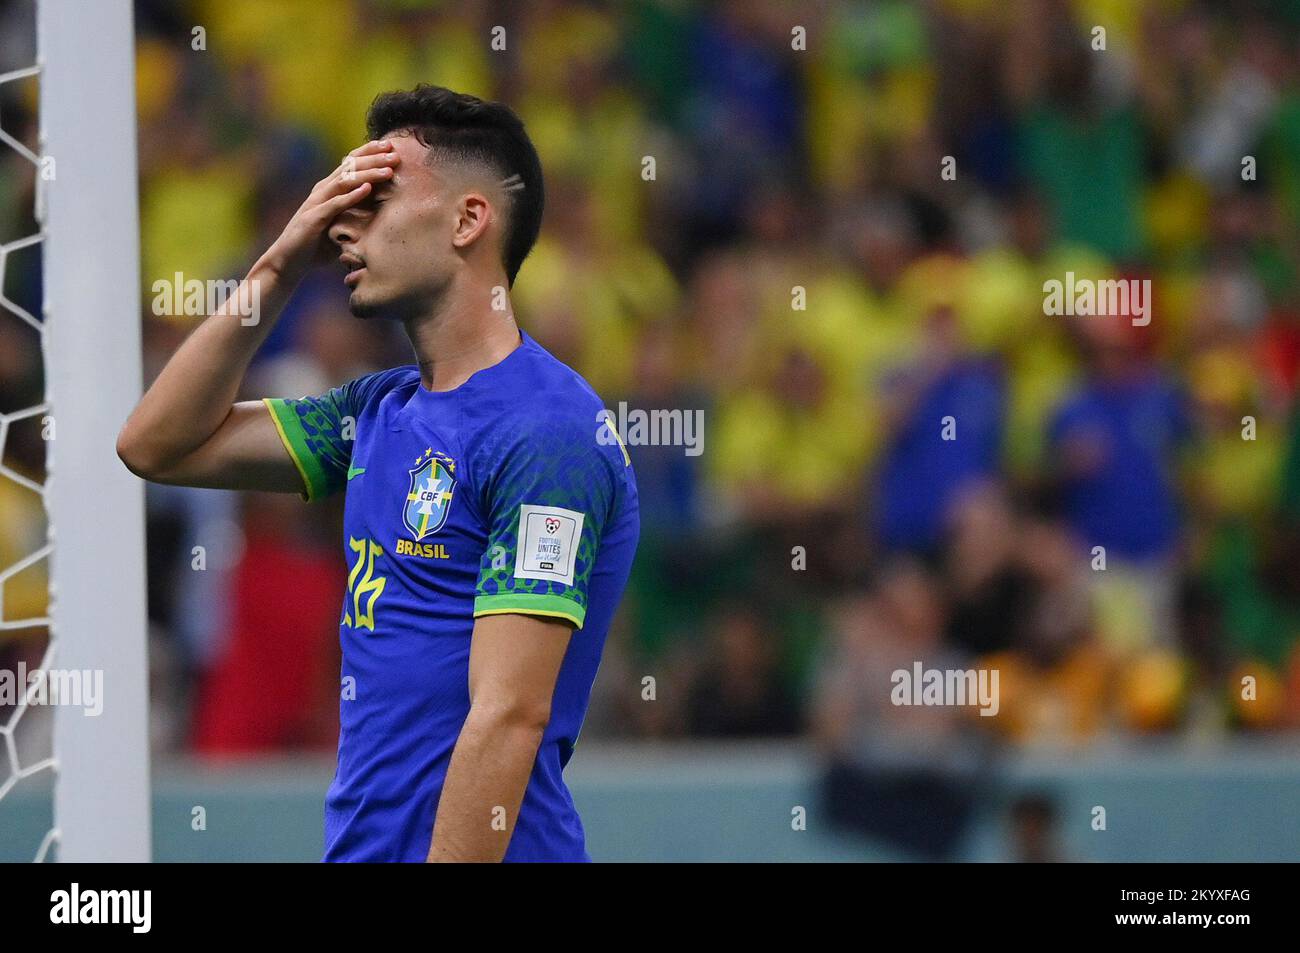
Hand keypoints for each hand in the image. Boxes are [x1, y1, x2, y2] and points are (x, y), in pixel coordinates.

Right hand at [263, 139, 399, 277]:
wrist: (289, 261)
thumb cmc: (316, 244)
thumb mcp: (341, 225)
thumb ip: (356, 214)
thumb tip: (382, 211)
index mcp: (329, 189)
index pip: (350, 164)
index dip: (369, 153)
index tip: (391, 146)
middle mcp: (322, 190)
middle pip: (350, 167)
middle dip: (374, 159)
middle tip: (395, 154)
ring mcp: (317, 202)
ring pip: (345, 181)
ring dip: (368, 174)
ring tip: (388, 171)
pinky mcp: (314, 218)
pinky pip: (335, 204)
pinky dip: (352, 196)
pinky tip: (367, 189)